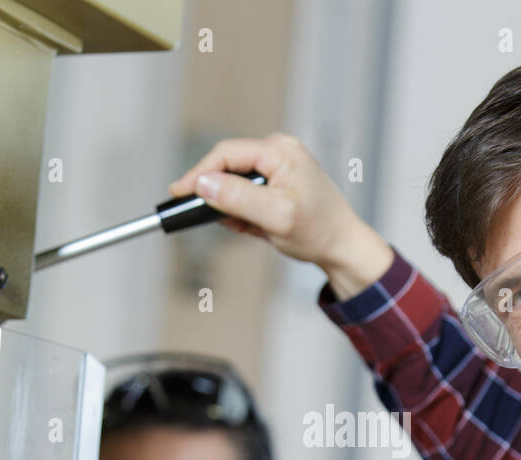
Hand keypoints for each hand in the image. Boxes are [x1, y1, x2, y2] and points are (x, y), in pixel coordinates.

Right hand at [168, 133, 393, 298]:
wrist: (342, 247)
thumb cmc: (318, 231)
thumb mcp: (275, 217)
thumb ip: (238, 198)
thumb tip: (203, 183)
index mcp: (280, 151)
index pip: (226, 154)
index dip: (198, 174)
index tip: (178, 193)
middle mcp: (279, 151)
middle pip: (228, 166)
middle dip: (219, 196)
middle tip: (219, 221)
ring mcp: (278, 165)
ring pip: (235, 182)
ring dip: (233, 208)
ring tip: (250, 229)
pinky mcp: (277, 181)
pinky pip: (246, 193)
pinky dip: (244, 212)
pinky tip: (256, 228)